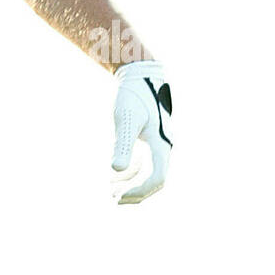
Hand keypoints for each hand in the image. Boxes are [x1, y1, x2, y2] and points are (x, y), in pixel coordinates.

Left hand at [111, 61, 171, 203]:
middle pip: (155, 179)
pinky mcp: (149, 138)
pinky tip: (114, 175)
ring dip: (132, 184)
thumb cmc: (133, 95)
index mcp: (161, 144)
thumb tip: (116, 169)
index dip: (139, 190)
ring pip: (149, 173)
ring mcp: (157, 143)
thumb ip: (122, 144)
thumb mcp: (125, 119)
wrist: (140, 74)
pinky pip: (144, 163)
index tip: (119, 196)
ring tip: (111, 192)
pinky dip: (130, 172)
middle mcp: (162, 146)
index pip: (156, 178)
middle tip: (114, 200)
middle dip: (136, 193)